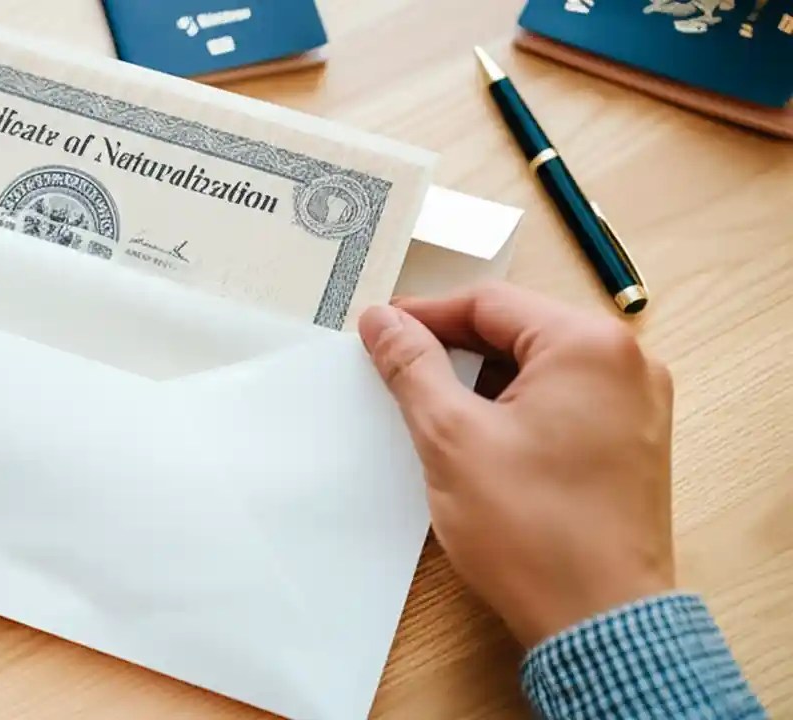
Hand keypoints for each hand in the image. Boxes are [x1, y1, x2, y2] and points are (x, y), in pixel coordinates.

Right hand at [358, 283, 674, 648]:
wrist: (598, 620)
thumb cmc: (533, 530)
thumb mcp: (451, 437)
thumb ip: (412, 367)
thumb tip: (382, 322)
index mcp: (589, 345)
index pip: (491, 303)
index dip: (425, 315)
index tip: (379, 332)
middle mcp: (627, 362)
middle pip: (519, 330)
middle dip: (454, 348)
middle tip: (398, 371)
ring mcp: (637, 404)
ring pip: (541, 367)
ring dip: (484, 380)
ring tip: (433, 410)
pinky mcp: (633, 442)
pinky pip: (565, 400)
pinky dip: (517, 407)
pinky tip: (478, 437)